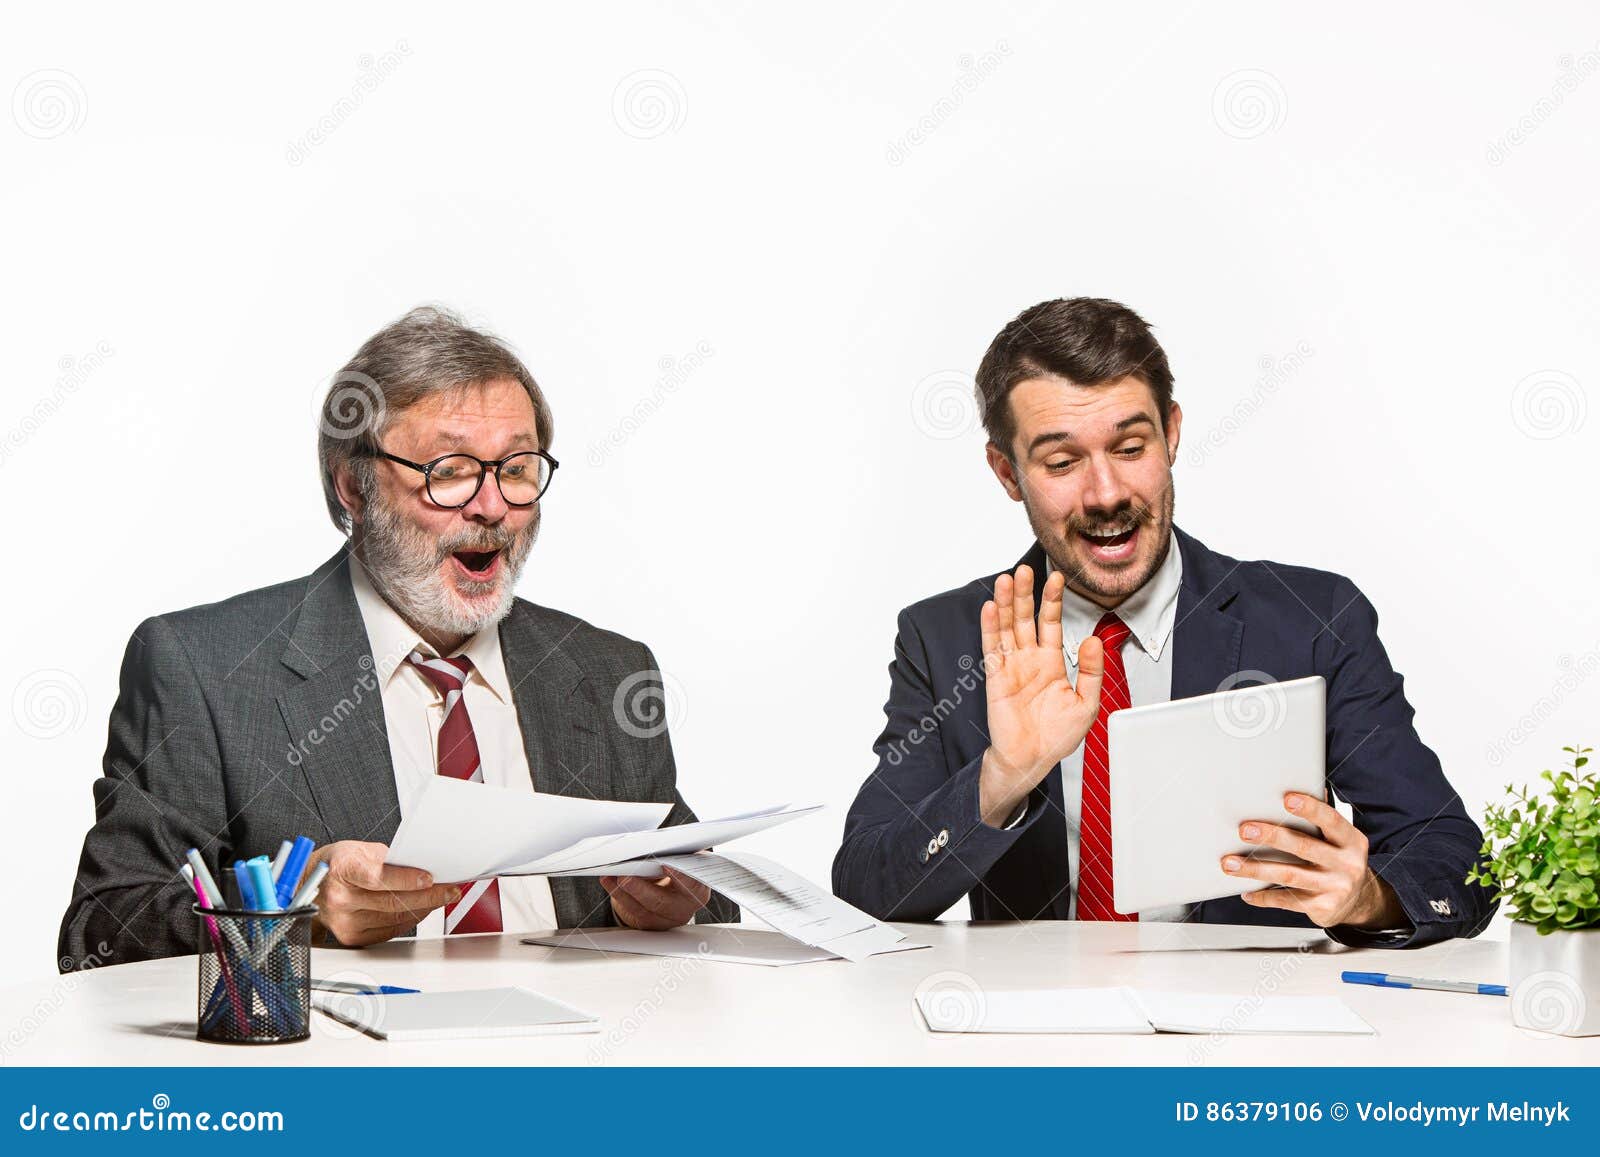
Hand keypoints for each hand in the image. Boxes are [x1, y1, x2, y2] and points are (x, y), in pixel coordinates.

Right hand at [306, 841, 462, 946]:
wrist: (307, 887)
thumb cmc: (335, 865)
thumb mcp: (357, 849)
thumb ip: (387, 858)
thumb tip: (422, 865)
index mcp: (341, 870)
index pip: (377, 877)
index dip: (406, 879)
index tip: (429, 878)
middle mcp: (340, 899)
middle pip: (393, 901)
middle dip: (429, 895)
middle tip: (450, 889)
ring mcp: (345, 921)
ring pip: (395, 917)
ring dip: (424, 907)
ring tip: (441, 897)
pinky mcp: (352, 937)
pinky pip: (390, 929)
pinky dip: (410, 918)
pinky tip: (421, 908)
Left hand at [601, 867, 710, 930]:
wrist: (675, 886)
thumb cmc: (679, 866)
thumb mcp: (683, 859)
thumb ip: (675, 856)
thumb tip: (652, 849)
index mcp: (698, 890)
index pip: (692, 885)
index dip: (680, 877)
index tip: (666, 865)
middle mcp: (683, 908)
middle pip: (661, 902)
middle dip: (640, 889)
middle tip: (625, 877)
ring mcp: (665, 919)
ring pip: (642, 910)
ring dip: (624, 892)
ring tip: (612, 877)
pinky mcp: (649, 923)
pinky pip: (631, 911)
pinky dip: (618, 894)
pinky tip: (608, 881)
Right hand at [978, 565, 1105, 826]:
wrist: (1032, 760)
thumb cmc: (1057, 737)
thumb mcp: (1087, 704)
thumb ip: (1091, 672)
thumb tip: (1092, 641)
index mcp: (1051, 663)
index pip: (1051, 624)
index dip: (1053, 601)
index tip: (1057, 578)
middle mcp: (1029, 660)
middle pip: (1026, 618)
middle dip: (1026, 594)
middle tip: (1025, 569)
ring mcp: (1011, 667)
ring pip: (1007, 628)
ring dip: (1006, 604)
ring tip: (1006, 579)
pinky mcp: (996, 678)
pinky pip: (992, 648)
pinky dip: (991, 628)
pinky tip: (990, 608)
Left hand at [1223, 792, 1406, 929]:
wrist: (1359, 903)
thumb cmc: (1339, 861)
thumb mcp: (1340, 839)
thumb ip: (1322, 819)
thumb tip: (1304, 783)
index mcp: (1351, 841)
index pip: (1331, 820)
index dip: (1310, 809)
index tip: (1286, 799)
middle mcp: (1346, 864)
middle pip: (1304, 847)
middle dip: (1271, 836)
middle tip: (1244, 829)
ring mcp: (1335, 887)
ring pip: (1288, 875)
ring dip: (1255, 869)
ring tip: (1230, 863)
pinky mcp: (1321, 908)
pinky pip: (1286, 900)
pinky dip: (1263, 896)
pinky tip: (1246, 891)